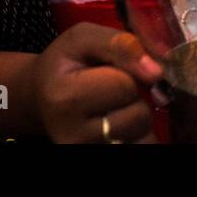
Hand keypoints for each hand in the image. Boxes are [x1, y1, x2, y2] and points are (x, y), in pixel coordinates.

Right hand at [19, 22, 162, 142]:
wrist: (41, 97)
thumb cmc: (63, 63)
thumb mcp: (82, 39)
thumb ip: (118, 44)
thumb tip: (155, 72)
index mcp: (65, 98)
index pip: (122, 86)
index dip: (123, 71)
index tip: (104, 69)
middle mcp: (72, 134)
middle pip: (138, 114)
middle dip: (132, 97)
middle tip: (108, 90)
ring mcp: (85, 151)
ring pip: (145, 137)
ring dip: (137, 117)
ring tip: (113, 108)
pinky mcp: (95, 158)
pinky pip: (143, 148)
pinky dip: (138, 136)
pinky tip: (118, 125)